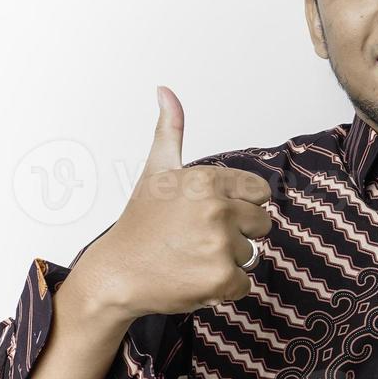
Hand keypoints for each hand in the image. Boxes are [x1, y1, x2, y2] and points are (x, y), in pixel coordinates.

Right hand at [66, 85, 273, 320]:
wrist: (116, 275)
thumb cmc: (139, 224)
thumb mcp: (156, 171)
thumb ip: (170, 130)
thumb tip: (165, 90)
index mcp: (206, 180)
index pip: (259, 193)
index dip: (240, 206)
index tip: (212, 214)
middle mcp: (216, 209)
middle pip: (261, 224)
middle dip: (236, 234)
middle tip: (197, 239)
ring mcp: (219, 245)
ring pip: (251, 254)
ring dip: (226, 261)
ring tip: (191, 258)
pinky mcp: (220, 279)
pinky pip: (245, 283)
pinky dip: (224, 288)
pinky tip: (194, 278)